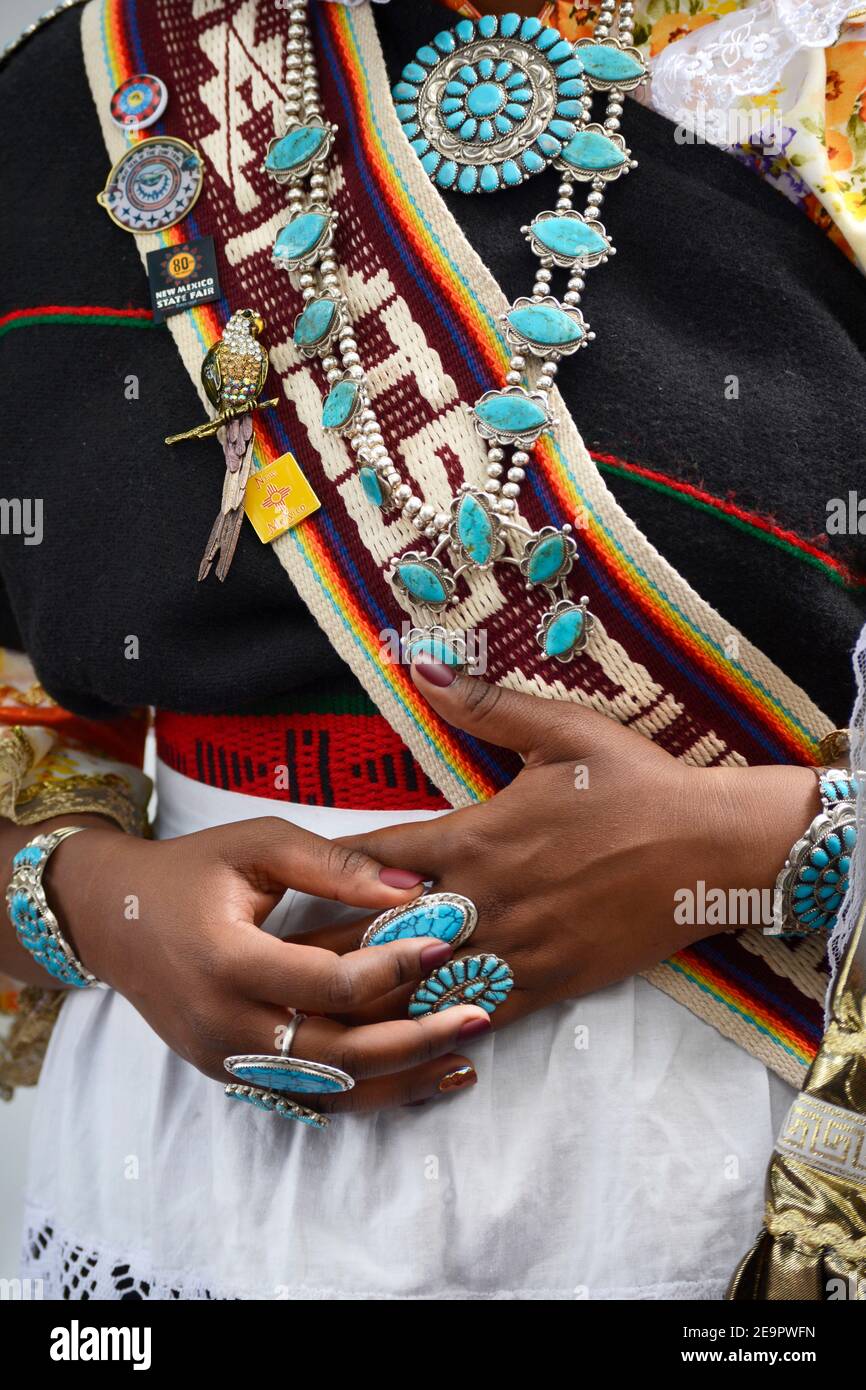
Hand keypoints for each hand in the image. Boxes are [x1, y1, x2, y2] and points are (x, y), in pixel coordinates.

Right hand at [48, 817, 491, 1109]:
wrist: (113, 919)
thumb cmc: (191, 871)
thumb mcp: (258, 844)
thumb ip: (336, 865)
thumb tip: (417, 887)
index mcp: (228, 961)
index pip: (331, 983)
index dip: (395, 968)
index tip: (446, 945)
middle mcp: (224, 1025)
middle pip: (338, 1050)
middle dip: (415, 1039)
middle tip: (477, 1017)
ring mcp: (226, 1060)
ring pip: (329, 1088)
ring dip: (401, 1081)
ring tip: (465, 1065)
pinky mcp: (231, 1074)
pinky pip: (308, 1096)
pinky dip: (365, 1093)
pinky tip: (416, 1080)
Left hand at [309, 661, 818, 1027]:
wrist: (711, 850)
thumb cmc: (635, 783)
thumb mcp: (560, 730)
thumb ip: (483, 704)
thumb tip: (421, 665)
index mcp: (475, 834)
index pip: (377, 855)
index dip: (324, 870)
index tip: (276, 884)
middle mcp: (483, 897)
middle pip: (383, 930)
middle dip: (326, 945)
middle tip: (270, 960)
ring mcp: (515, 946)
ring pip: (423, 980)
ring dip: (368, 994)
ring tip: (312, 1010)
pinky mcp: (550, 982)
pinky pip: (480, 1011)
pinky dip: (437, 1023)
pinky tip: (401, 1039)